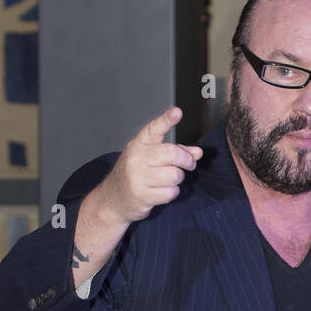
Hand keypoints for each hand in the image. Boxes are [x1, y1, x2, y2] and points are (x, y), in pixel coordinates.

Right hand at [94, 107, 203, 224]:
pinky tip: (163, 192)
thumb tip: (197, 152)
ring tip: (170, 180)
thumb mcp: (151, 158)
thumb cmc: (136, 175)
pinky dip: (172, 193)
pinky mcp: (142, 195)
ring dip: (178, 179)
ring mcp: (138, 176)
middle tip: (190, 164)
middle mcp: (136, 158)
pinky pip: (170, 192)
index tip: (177, 112)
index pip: (154, 129)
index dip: (166, 120)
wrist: (113, 199)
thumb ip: (175, 152)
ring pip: (174, 175)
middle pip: (171, 153)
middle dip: (186, 160)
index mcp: (139, 144)